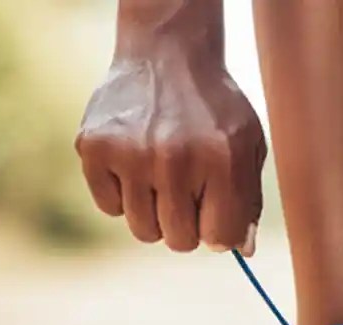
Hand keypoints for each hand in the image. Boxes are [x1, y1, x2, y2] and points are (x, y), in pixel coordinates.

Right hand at [75, 55, 266, 253]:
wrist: (166, 54)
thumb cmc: (212, 107)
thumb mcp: (246, 143)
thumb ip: (247, 199)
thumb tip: (244, 251)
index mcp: (221, 158)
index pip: (219, 238)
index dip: (217, 231)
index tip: (212, 212)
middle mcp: (174, 158)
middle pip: (179, 240)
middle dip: (185, 224)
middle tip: (185, 191)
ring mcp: (130, 153)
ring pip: (142, 229)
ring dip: (153, 211)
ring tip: (159, 175)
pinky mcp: (94, 147)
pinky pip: (110, 208)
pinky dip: (121, 194)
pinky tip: (132, 161)